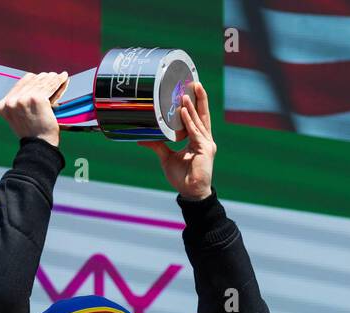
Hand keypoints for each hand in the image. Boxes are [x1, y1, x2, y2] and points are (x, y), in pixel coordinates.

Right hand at [0, 71, 68, 148]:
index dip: (35, 80)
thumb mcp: (21, 116)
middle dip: (45, 79)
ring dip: (53, 78)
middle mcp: (11, 101)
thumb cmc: (35, 134)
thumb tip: (36, 79)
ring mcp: (23, 99)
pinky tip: (64, 78)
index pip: (21, 83)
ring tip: (61, 77)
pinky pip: (50, 86)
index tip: (45, 80)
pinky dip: (58, 82)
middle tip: (56, 78)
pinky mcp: (36, 99)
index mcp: (3, 105)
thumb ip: (22, 101)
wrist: (40, 147)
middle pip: (31, 80)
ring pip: (42, 81)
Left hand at [140, 81, 214, 199]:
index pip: (197, 118)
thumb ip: (158, 145)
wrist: (190, 192)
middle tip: (195, 82)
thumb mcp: (166, 157)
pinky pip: (195, 132)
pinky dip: (189, 122)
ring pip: (197, 121)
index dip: (195, 104)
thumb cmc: (181, 177)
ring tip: (185, 94)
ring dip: (190, 107)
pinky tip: (183, 112)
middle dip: (200, 98)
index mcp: (198, 140)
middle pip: (203, 115)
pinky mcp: (205, 149)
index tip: (190, 90)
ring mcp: (206, 144)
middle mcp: (204, 139)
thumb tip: (143, 138)